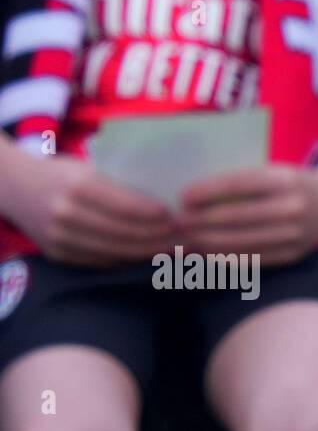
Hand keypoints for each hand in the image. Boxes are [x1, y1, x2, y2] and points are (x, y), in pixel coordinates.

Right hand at [2, 152, 175, 266]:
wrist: (13, 188)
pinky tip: (149, 257)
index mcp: (78, 186)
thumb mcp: (87, 168)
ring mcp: (61, 238)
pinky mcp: (60, 255)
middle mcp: (67, 213)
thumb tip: (168, 203)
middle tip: (187, 240)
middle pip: (126, 234)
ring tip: (176, 251)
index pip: (127, 208)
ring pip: (118, 252)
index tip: (178, 218)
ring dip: (151, 254)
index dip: (157, 217)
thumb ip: (120, 185)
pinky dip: (130, 260)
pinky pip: (103, 261)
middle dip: (161, 239)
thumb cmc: (61, 174)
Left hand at [178, 164, 317, 266]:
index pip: (239, 185)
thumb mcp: (275, 171)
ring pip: (242, 242)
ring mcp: (295, 235)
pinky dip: (226, 259)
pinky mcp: (292, 254)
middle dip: (202, 221)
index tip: (183, 197)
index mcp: (286, 180)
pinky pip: (253, 260)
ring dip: (209, 243)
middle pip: (237, 217)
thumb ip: (243, 182)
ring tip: (187, 240)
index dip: (208, 192)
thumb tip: (196, 198)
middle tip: (179, 222)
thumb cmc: (294, 184)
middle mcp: (293, 208)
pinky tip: (206, 256)